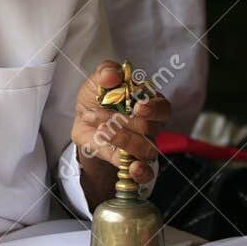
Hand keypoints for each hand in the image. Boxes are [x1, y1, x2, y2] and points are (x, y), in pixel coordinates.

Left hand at [71, 59, 169, 186]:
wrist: (83, 120)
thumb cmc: (98, 97)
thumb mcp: (98, 80)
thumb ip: (106, 71)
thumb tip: (112, 75)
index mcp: (149, 103)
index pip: (162, 107)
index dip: (152, 108)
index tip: (138, 106)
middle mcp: (151, 126)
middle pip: (149, 129)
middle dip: (121, 121)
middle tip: (94, 113)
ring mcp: (142, 146)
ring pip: (144, 149)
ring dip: (121, 139)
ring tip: (101, 130)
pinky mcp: (131, 163)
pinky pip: (145, 173)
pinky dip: (140, 172)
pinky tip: (132, 168)